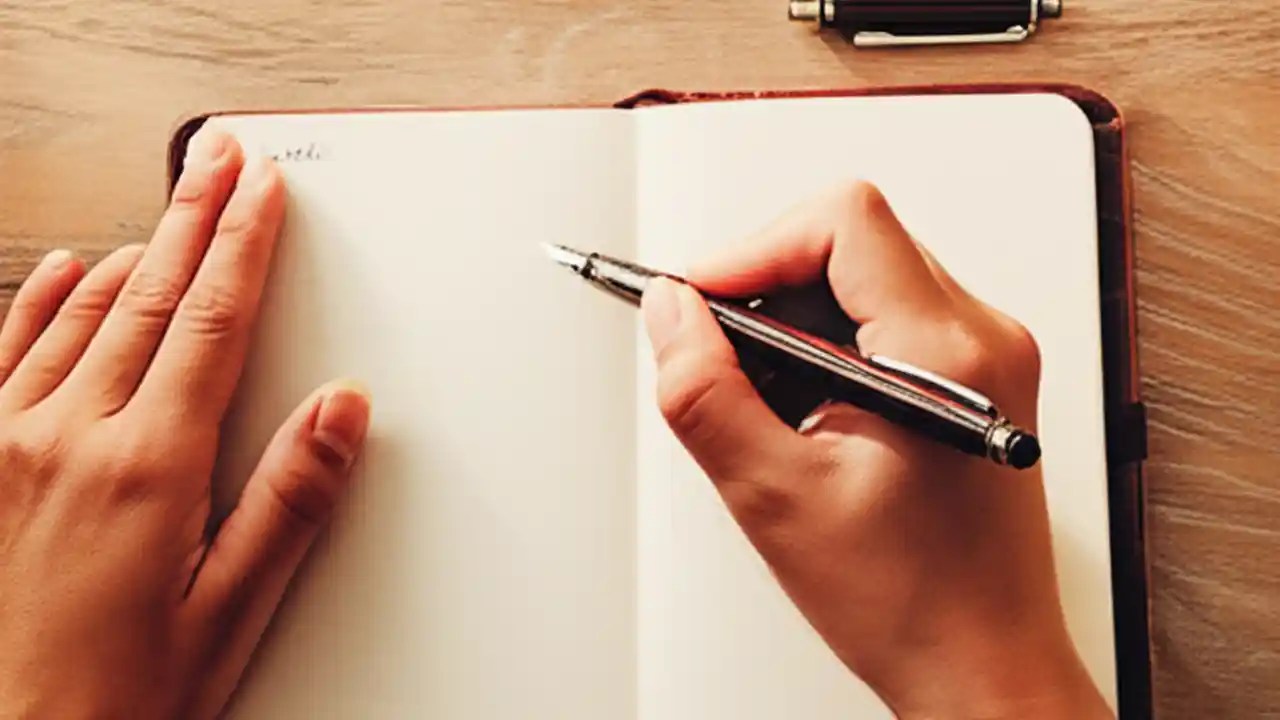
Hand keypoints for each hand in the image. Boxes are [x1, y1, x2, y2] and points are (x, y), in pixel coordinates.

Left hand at [0, 128, 368, 718]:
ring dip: (135, 248)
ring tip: (172, 201)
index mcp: (148, 469)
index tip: (263, 191)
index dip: (243, 246)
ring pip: (81, 315)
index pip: (210, 324)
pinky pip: (8, 354)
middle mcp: (70, 440)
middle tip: (220, 158)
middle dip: (195, 217)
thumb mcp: (233, 610)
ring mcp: (8, 447)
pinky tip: (66, 269)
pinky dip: (42, 300)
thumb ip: (291, 500)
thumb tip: (341, 409)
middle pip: (150, 298)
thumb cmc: (124, 696)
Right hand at [641, 182, 1111, 719]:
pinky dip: (825, 346)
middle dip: (766, 286)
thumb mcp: (775, 496)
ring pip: (862, 277)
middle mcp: (982, 337)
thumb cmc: (911, 601)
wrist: (982, 664)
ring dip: (793, 320)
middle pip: (850, 241)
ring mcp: (985, 355)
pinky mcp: (973, 377)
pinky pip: (884, 318)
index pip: (844, 222)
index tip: (700, 300)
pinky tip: (805, 413)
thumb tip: (669, 311)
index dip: (754, 249)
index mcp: (947, 352)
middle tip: (716, 353)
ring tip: (765, 401)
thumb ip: (706, 391)